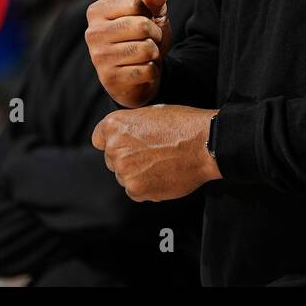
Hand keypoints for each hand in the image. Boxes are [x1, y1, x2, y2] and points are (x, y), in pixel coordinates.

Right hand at [86, 0, 170, 107]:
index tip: (143, 22)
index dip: (148, 14)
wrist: (139, 76)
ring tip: (145, 55)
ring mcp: (99, 57)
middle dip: (154, 34)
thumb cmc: (142, 39)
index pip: (135, 4)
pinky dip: (152, 71)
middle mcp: (92, 33)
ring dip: (154, 53)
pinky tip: (141, 71)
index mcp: (97, 11)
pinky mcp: (110, 79)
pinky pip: (147, 70)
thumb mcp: (150, 15)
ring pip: (146, 49)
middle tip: (149, 41)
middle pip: (141, 26)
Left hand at [93, 104, 220, 201]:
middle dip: (127, 158)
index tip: (124, 144)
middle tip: (151, 153)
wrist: (206, 144)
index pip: (99, 138)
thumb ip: (131, 125)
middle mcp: (114, 148)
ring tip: (161, 164)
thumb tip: (125, 136)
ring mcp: (124, 171)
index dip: (113, 140)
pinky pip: (135, 192)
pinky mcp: (136, 190)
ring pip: (124, 176)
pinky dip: (147, 186)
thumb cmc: (184, 125)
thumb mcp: (151, 112)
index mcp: (115, 125)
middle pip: (112, 159)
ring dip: (137, 173)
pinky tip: (163, 175)